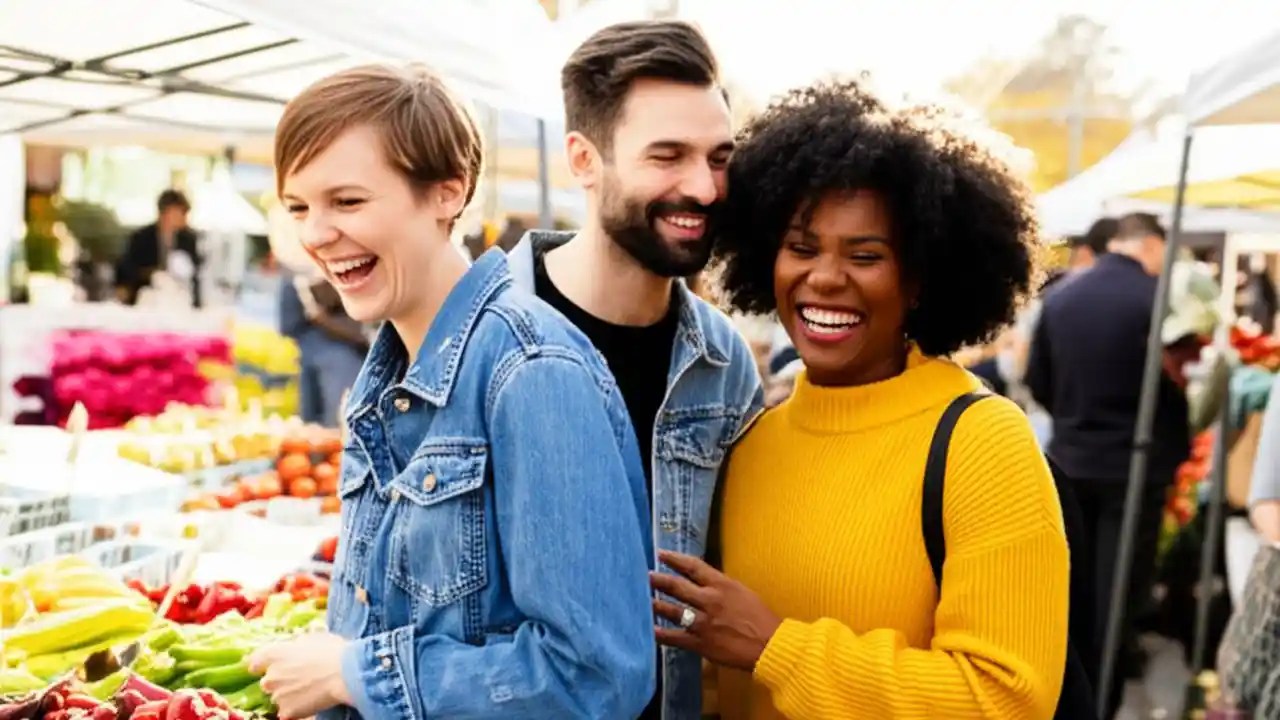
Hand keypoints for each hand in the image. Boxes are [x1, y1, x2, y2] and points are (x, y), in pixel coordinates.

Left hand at [248, 632, 351, 718]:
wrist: (344, 675)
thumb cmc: (332, 651)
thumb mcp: (313, 638)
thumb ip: (297, 645)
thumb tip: (297, 648)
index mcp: (273, 654)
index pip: (255, 662)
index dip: (260, 665)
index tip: (265, 667)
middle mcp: (270, 677)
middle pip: (268, 682)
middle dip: (280, 681)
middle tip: (300, 678)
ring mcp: (278, 696)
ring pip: (279, 697)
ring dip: (289, 694)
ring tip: (310, 690)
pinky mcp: (287, 712)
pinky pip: (288, 711)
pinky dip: (297, 708)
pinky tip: (312, 700)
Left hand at [650, 550, 781, 670]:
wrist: (769, 644)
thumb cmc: (760, 618)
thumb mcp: (742, 592)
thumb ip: (721, 586)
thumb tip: (703, 582)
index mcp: (721, 585)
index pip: (692, 567)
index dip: (674, 559)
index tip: (661, 554)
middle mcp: (710, 600)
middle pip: (677, 586)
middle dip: (658, 580)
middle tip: (645, 576)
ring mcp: (703, 622)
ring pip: (673, 610)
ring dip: (656, 604)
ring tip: (644, 601)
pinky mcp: (701, 643)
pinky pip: (677, 637)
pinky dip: (662, 634)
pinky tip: (652, 631)